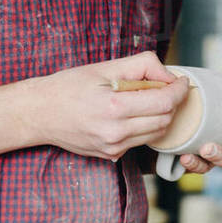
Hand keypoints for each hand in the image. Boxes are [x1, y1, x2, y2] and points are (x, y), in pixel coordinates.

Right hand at [33, 52, 189, 160]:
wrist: (39, 114)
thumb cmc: (68, 87)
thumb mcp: (104, 67)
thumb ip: (141, 66)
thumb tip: (169, 76)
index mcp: (114, 108)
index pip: (164, 103)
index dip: (179, 91)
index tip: (182, 82)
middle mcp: (116, 133)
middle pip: (165, 121)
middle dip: (172, 103)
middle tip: (164, 88)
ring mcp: (113, 148)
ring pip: (155, 134)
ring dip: (159, 116)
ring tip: (145, 99)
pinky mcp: (110, 156)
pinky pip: (139, 142)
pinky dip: (143, 127)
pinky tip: (129, 114)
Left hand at [177, 85, 221, 175]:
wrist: (161, 125)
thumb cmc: (175, 103)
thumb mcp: (181, 89)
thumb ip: (182, 82)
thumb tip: (178, 79)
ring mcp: (219, 151)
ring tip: (207, 148)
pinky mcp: (202, 164)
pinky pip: (204, 168)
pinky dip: (196, 164)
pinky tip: (185, 157)